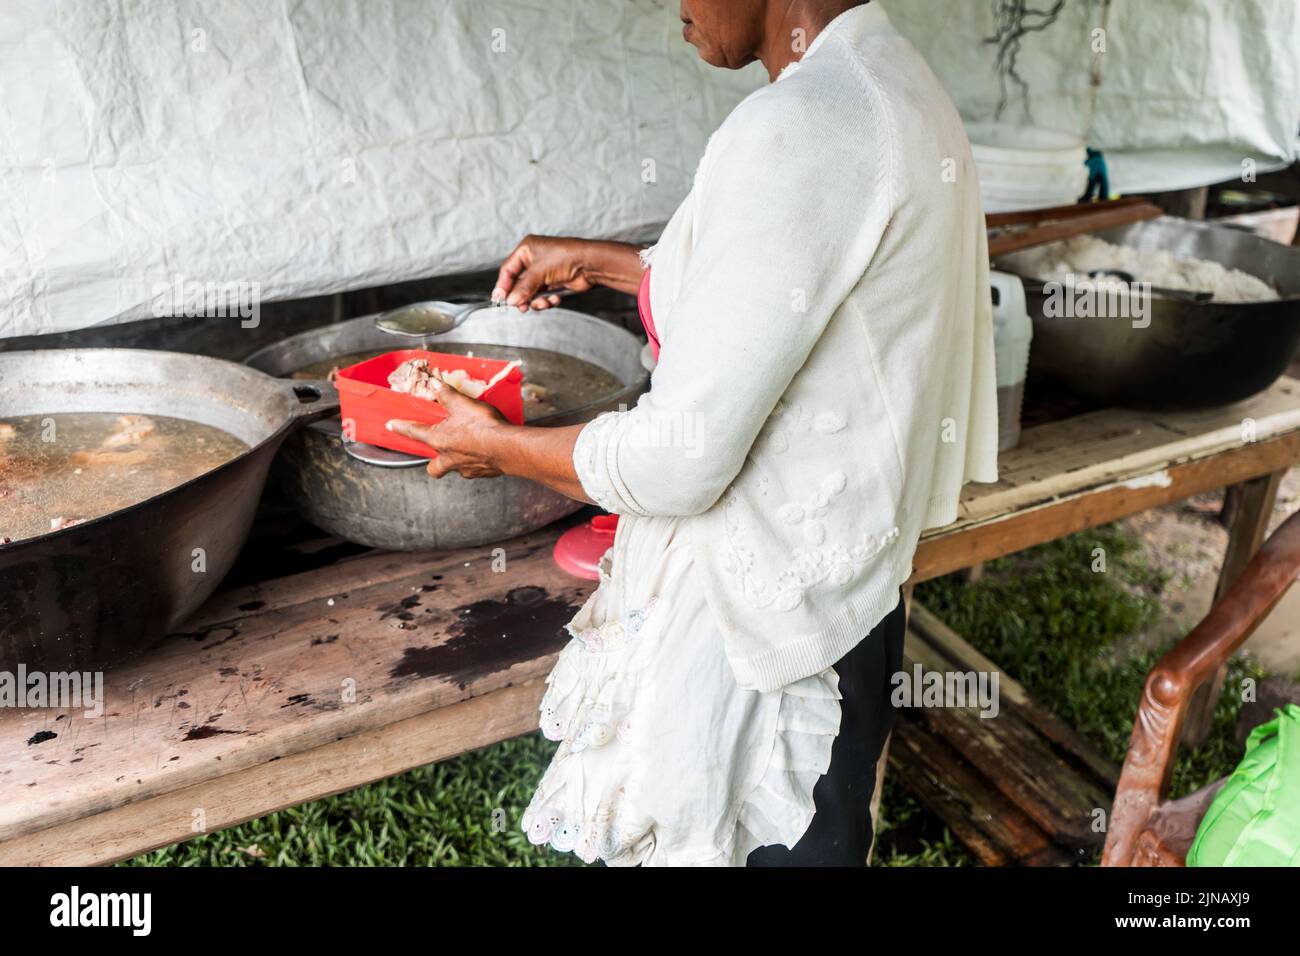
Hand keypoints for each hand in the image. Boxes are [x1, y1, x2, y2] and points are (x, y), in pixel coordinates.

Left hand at [386, 380, 509, 479]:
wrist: (508, 447)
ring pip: (455, 469)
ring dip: (457, 461)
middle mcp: (449, 458)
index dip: (401, 427)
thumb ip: (446, 394)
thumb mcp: (462, 403)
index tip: (391, 426)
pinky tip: (485, 452)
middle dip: (433, 463)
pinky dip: (478, 462)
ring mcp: (466, 468)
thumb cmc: (483, 427)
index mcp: (439, 440)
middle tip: (438, 452)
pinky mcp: (483, 472)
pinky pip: (475, 470)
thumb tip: (435, 385)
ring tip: (466, 450)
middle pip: (434, 467)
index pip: (414, 432)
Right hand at [494, 235, 593, 311]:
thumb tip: (511, 300)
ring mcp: (544, 272)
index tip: (499, 299)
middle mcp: (534, 260)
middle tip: (521, 306)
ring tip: (542, 303)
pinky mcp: (553, 283)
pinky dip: (546, 300)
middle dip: (521, 296)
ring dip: (535, 300)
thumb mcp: (539, 272)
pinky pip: (542, 296)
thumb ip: (523, 288)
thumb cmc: (566, 257)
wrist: (590, 264)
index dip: (503, 285)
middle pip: (519, 283)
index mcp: (527, 250)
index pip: (508, 269)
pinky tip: (553, 299)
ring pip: (531, 292)